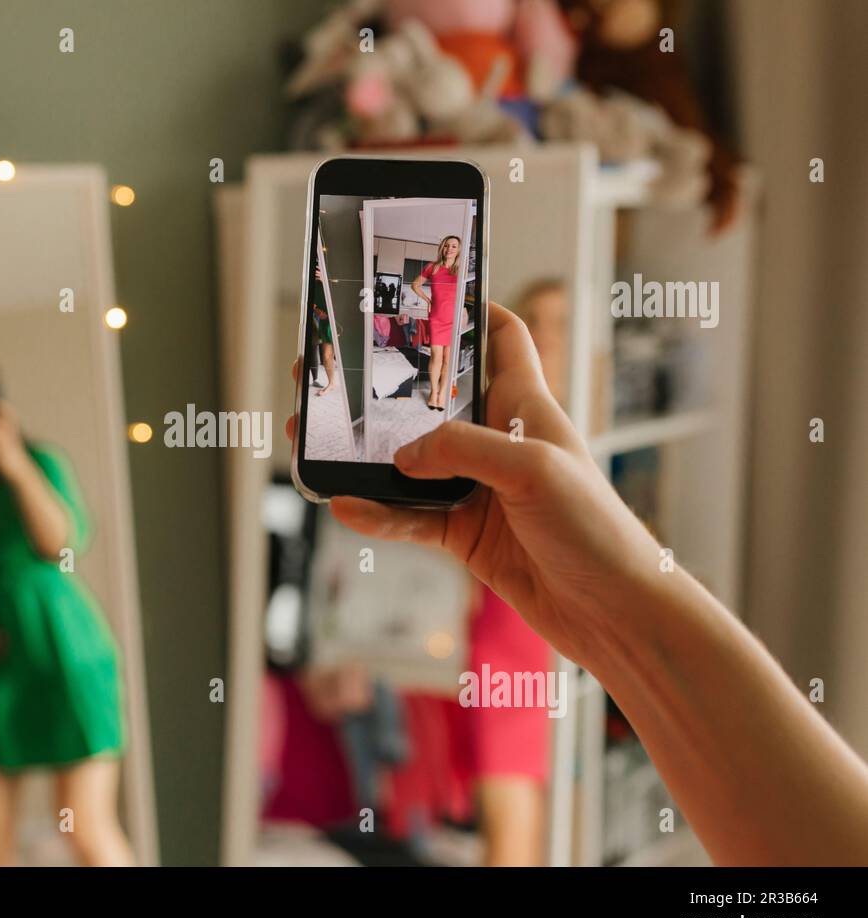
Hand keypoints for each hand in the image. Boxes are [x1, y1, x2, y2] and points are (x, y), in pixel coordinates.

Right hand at [289, 302, 664, 668]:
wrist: (612, 611)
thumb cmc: (598, 529)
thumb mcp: (535, 470)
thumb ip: (465, 450)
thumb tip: (403, 455)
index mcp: (526, 405)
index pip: (502, 338)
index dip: (471, 309)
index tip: (425, 294)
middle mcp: (497, 440)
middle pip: (430, 401)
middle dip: (382, 388)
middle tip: (335, 375)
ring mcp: (476, 488)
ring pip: (407, 463)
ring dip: (364, 457)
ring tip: (317, 442)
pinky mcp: (464, 533)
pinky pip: (408, 517)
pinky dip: (377, 514)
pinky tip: (348, 507)